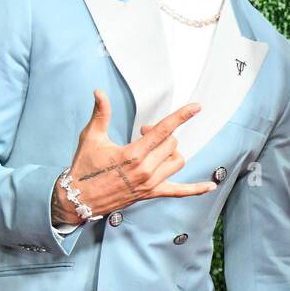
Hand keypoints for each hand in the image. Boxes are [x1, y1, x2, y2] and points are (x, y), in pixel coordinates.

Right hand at [51, 89, 217, 225]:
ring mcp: (150, 183)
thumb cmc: (84, 166)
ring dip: (171, 151)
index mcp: (133, 154)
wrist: (79, 198)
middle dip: (162, 133)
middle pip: (171, 144)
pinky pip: (179, 192)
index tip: (196, 107)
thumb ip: (101, 114)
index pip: (164, 130)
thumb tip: (99, 92)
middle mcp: (145, 170)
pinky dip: (195, 189)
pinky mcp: (151, 193)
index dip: (181, 116)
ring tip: (155, 149)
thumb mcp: (91, 137)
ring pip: (177, 161)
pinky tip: (210, 186)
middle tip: (144, 132)